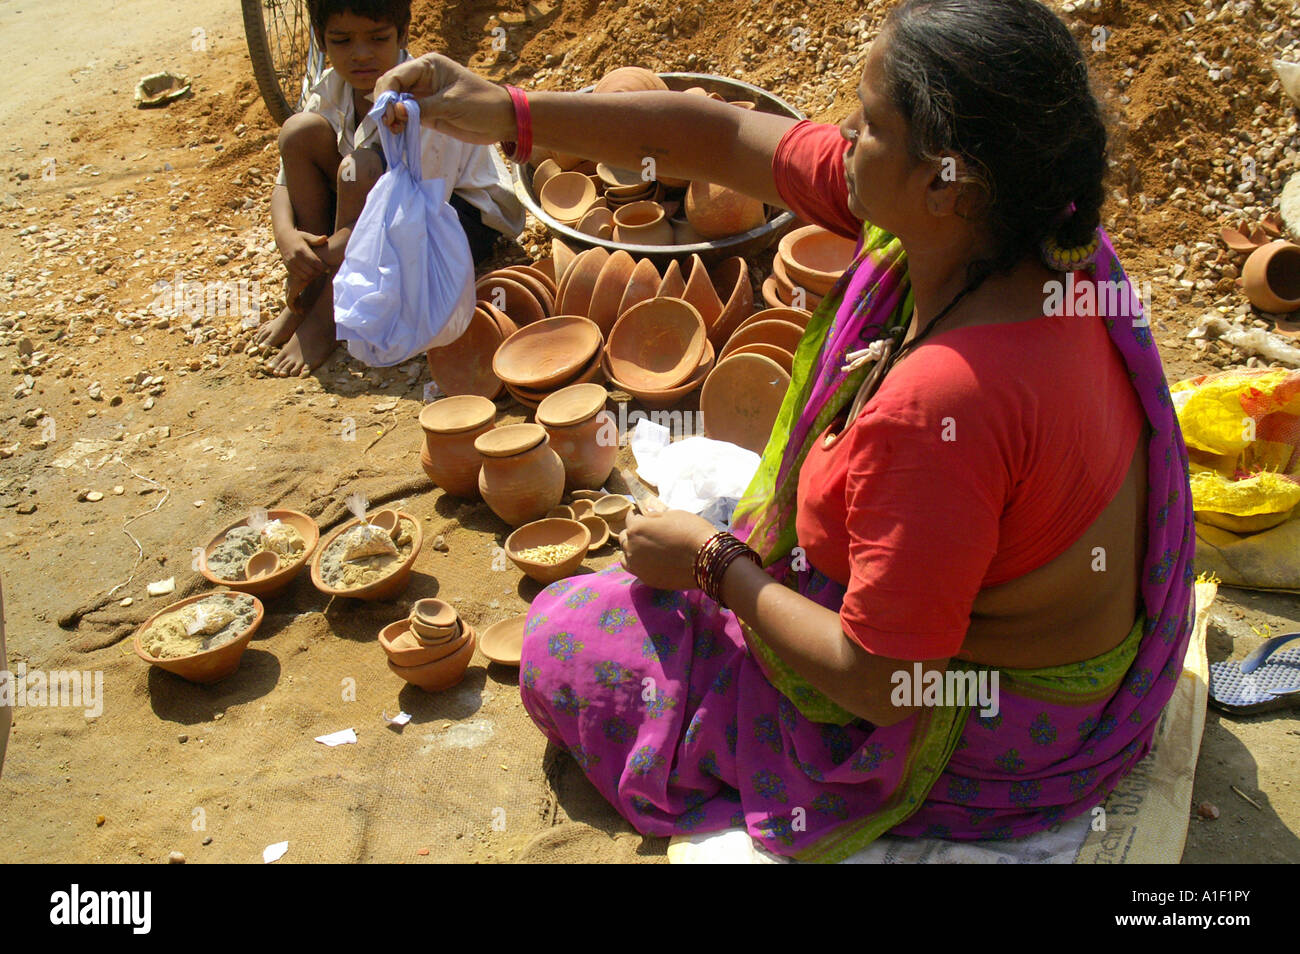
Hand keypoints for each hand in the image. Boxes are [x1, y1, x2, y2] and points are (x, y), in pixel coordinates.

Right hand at [276, 229, 328, 285]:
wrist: (283, 238)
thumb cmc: (298, 237)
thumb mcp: (306, 236)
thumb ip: (316, 239)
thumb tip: (325, 238)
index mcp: (301, 250)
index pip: (315, 262)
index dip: (323, 267)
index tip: (328, 268)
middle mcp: (294, 258)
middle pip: (311, 271)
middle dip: (319, 272)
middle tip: (323, 271)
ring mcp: (290, 264)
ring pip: (305, 276)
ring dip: (313, 275)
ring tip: (317, 271)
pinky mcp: (288, 268)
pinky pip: (299, 277)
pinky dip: (306, 277)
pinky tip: (310, 272)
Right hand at [375, 53, 514, 144]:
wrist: (501, 120)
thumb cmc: (481, 105)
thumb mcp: (451, 104)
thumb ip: (423, 108)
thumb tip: (397, 111)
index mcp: (428, 66)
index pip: (396, 75)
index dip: (387, 93)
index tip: (387, 113)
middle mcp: (422, 78)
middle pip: (392, 88)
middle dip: (386, 105)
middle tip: (389, 125)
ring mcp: (424, 96)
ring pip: (397, 103)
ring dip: (391, 116)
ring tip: (394, 131)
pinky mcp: (427, 113)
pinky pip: (407, 116)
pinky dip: (400, 124)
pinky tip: (399, 133)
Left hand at [618, 509, 717, 591]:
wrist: (707, 559)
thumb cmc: (692, 531)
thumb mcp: (674, 514)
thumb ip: (655, 516)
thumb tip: (647, 515)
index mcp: (637, 527)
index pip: (630, 518)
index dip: (637, 516)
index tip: (642, 516)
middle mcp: (632, 546)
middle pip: (625, 537)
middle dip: (633, 532)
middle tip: (646, 532)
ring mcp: (637, 565)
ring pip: (626, 554)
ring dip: (632, 548)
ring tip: (645, 547)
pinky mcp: (646, 579)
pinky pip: (634, 568)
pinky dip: (637, 563)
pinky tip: (646, 560)